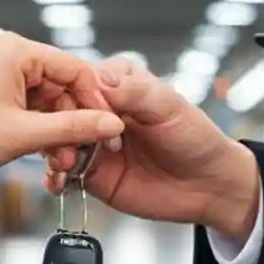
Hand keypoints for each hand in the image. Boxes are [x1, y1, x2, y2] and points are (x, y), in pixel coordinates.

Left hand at [0, 33, 123, 182]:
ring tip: (61, 164)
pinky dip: (44, 133)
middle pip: (65, 87)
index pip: (76, 69)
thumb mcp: (22, 135)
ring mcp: (4, 74)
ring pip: (52, 103)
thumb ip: (73, 127)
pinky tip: (49, 158)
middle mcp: (12, 55)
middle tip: (84, 155)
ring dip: (60, 134)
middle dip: (76, 124)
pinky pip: (35, 110)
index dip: (96, 102)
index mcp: (17, 51)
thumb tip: (113, 124)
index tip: (108, 131)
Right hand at [44, 58, 260, 242]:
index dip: (76, 95)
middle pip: (63, 111)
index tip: (81, 113)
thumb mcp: (170, 108)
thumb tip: (101, 77)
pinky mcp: (92, 172)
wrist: (209, 186)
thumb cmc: (196, 138)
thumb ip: (135, 93)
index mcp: (119, 84)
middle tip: (66, 143)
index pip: (81, 80)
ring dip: (55, 152)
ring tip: (63, 164)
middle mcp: (101, 110)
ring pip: (59, 141)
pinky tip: (59, 183)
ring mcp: (94, 142)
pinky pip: (64, 173)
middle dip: (59, 126)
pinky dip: (56, 178)